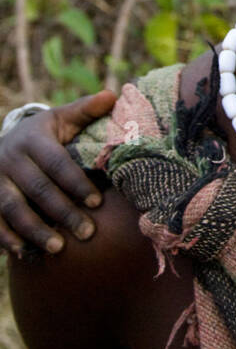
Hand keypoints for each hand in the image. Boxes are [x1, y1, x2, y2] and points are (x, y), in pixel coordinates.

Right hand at [0, 91, 116, 255]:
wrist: (4, 143)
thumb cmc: (44, 134)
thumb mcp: (61, 119)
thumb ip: (86, 110)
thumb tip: (112, 95)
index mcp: (33, 138)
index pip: (57, 163)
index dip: (76, 183)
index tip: (97, 203)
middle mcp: (10, 159)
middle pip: (37, 189)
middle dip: (63, 212)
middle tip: (87, 233)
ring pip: (13, 208)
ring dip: (35, 231)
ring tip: (59, 248)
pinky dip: (7, 238)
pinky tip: (25, 253)